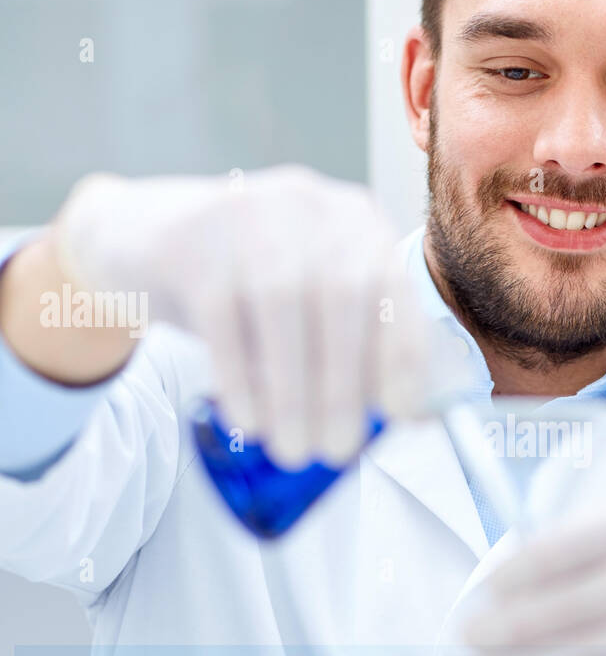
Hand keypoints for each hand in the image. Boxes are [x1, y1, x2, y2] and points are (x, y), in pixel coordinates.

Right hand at [52, 165, 427, 464]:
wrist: (140, 241)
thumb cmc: (245, 288)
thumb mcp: (310, 302)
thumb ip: (362, 346)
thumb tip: (414, 415)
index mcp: (353, 220)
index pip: (392, 286)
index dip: (402, 354)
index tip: (400, 414)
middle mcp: (308, 205)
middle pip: (341, 297)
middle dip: (344, 386)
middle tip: (338, 450)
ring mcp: (248, 214)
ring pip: (283, 308)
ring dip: (294, 393)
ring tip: (295, 450)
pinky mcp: (192, 240)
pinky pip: (223, 318)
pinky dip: (241, 380)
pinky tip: (250, 422)